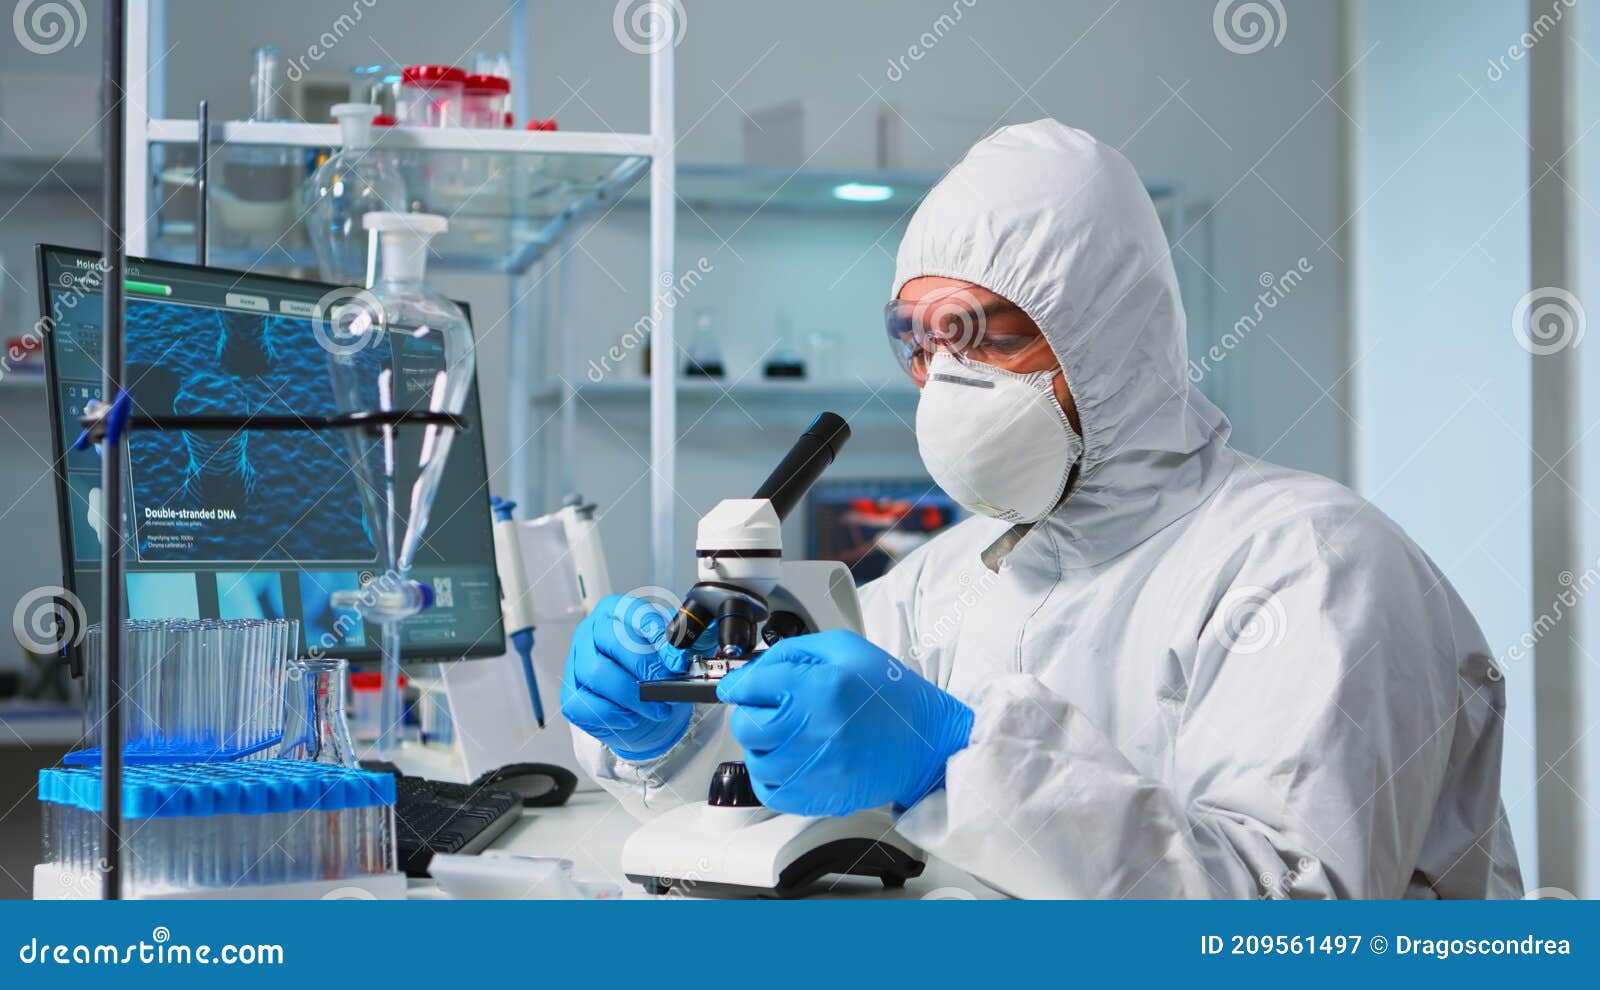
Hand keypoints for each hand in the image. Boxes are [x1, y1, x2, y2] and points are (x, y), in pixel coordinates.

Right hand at [561, 594, 695, 759]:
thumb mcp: (675, 646)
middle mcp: (592, 630)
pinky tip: (631, 716)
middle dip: (644, 666)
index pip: (634, 613)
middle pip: (611, 641)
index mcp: (617, 610)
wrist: (636, 699)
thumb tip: (709, 636)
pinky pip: (585, 703)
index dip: (657, 635)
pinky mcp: (571, 691)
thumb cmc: (652, 665)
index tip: (677, 658)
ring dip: (631, 695)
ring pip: (596, 673)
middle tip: (667, 683)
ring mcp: (577, 660)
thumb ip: (690, 639)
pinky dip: (612, 714)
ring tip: (656, 707)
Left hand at [716, 629, 972, 816]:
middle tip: (771, 708)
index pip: (750, 686)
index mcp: (821, 688)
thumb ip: (792, 653)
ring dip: (762, 746)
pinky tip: (790, 759)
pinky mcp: (818, 797)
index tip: (738, 686)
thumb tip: (751, 673)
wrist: (926, 743)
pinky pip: (769, 792)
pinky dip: (770, 776)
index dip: (739, 684)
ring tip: (788, 733)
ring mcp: (815, 769)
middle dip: (752, 713)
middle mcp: (815, 731)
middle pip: (746, 726)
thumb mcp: (845, 649)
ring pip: (755, 761)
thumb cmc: (889, 695)